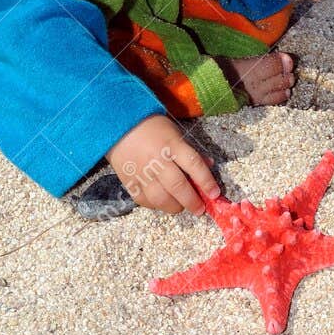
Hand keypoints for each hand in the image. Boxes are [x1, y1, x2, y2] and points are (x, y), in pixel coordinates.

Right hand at [106, 115, 220, 215]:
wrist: (118, 125)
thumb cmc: (151, 126)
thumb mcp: (175, 132)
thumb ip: (189, 151)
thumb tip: (209, 165)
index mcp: (171, 144)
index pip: (193, 164)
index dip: (206, 181)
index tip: (215, 194)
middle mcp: (157, 160)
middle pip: (177, 185)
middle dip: (192, 201)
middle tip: (200, 209)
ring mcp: (141, 172)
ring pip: (160, 198)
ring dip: (174, 207)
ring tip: (181, 207)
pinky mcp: (129, 181)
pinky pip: (144, 200)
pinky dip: (156, 205)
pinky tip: (162, 203)